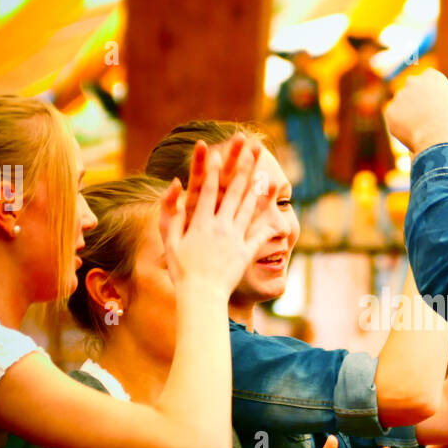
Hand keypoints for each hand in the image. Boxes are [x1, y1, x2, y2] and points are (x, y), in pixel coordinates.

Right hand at [159, 136, 272, 296]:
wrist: (201, 295)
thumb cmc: (181, 270)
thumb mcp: (169, 241)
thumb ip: (170, 212)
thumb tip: (175, 184)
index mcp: (200, 223)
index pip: (208, 190)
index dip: (214, 170)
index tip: (219, 152)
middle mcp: (220, 226)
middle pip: (233, 192)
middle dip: (242, 169)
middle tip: (249, 151)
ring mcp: (235, 239)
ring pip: (248, 209)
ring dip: (256, 189)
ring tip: (264, 172)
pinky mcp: (246, 252)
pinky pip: (259, 235)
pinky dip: (269, 224)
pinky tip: (278, 212)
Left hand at [385, 69, 447, 154]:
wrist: (439, 143)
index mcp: (432, 77)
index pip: (428, 80)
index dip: (432, 94)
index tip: (436, 106)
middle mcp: (413, 81)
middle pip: (413, 89)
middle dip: (417, 100)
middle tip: (425, 117)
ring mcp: (400, 96)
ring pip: (402, 104)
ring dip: (407, 113)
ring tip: (420, 128)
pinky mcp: (390, 111)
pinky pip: (394, 118)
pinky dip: (400, 125)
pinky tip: (411, 134)